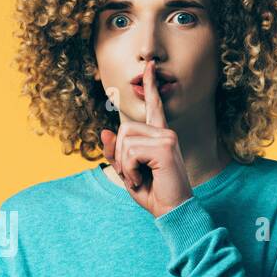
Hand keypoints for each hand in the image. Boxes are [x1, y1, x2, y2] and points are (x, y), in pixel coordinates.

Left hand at [99, 59, 192, 217]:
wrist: (171, 211)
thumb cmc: (152, 193)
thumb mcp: (127, 172)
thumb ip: (115, 152)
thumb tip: (104, 130)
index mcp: (159, 136)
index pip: (154, 106)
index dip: (150, 86)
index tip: (149, 66)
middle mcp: (165, 132)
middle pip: (123, 129)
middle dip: (120, 156)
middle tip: (133, 175)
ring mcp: (167, 137)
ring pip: (125, 140)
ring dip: (124, 165)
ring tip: (139, 178)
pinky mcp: (165, 146)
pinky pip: (130, 151)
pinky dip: (130, 170)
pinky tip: (143, 179)